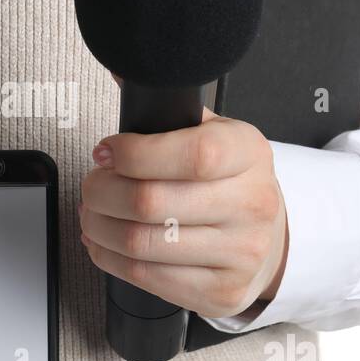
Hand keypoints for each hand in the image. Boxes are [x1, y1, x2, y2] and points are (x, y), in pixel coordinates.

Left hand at [79, 109, 287, 319]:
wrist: (267, 238)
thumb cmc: (229, 182)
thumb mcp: (214, 134)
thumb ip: (169, 111)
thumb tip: (123, 68)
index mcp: (249, 154)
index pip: (193, 154)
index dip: (136, 153)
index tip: (108, 151)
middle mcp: (252, 204)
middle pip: (152, 202)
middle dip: (102, 191)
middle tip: (92, 184)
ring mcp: (240, 253)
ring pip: (142, 244)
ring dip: (99, 226)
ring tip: (92, 212)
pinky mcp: (221, 292)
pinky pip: (146, 278)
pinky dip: (110, 258)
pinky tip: (104, 242)